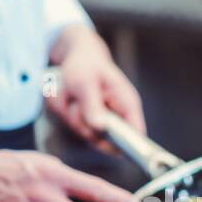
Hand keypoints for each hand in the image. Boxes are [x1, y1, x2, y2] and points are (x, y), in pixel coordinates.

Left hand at [47, 25, 144, 142]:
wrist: (74, 55)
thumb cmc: (86, 65)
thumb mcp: (86, 82)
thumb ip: (93, 105)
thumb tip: (100, 128)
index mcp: (127, 104)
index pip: (136, 134)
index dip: (128, 146)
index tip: (107, 142)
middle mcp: (117, 115)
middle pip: (103, 139)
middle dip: (83, 121)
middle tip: (76, 100)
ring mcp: (101, 119)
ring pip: (83, 131)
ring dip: (70, 111)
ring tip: (72, 92)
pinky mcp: (87, 120)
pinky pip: (71, 124)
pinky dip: (64, 110)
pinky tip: (67, 95)